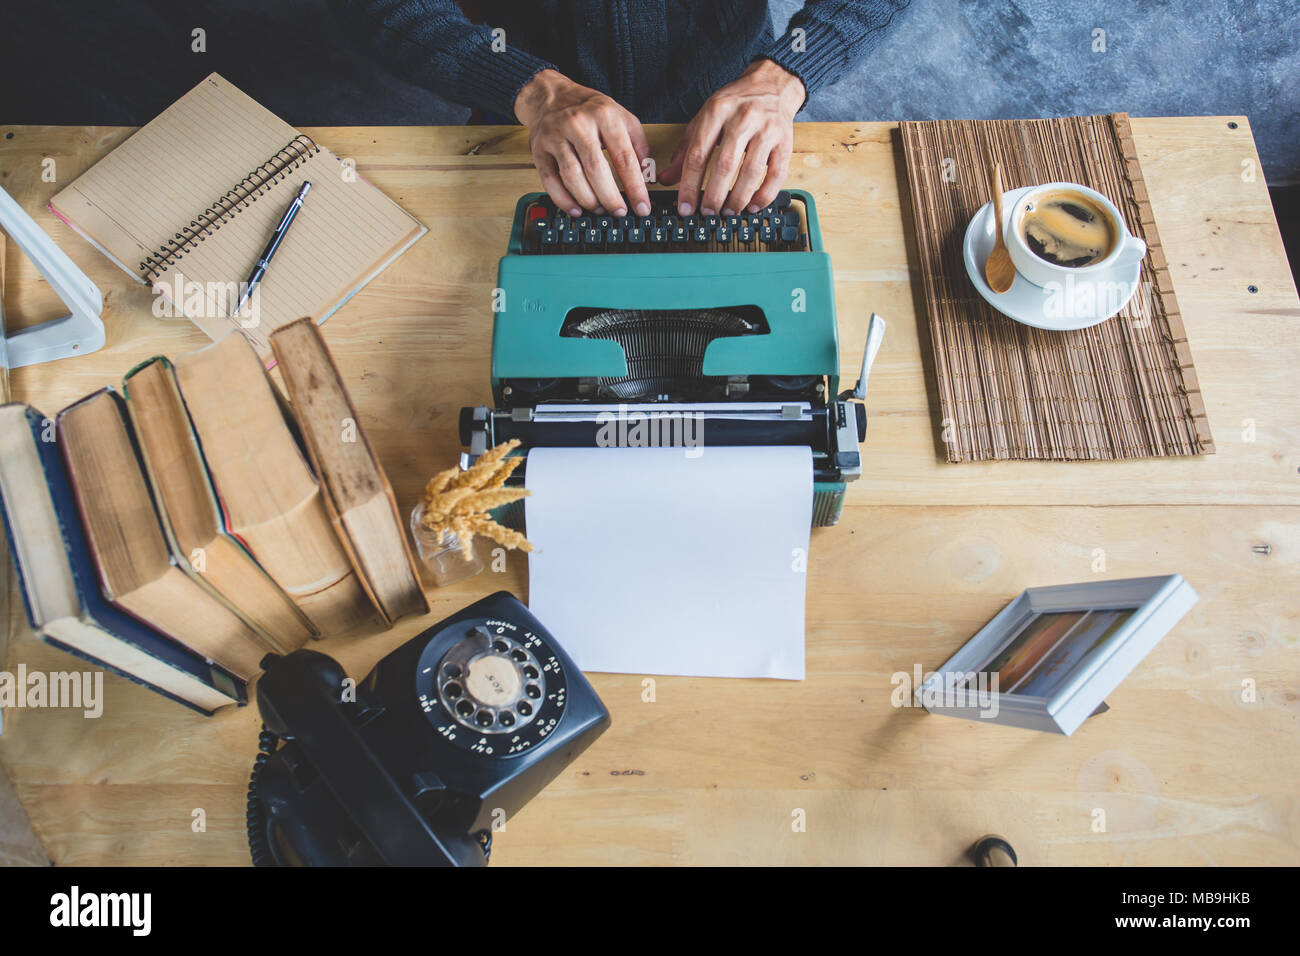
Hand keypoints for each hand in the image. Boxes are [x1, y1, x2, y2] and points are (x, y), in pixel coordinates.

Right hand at [514, 69, 652, 216]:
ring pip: (573, 177)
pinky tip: (576, 209)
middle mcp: (578, 124)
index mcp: (604, 115)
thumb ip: (639, 146)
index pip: (624, 158)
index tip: (642, 207)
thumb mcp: (622, 117)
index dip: (635, 187)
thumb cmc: (590, 111)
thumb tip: (647, 178)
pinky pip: (550, 181)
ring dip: (589, 200)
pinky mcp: (539, 150)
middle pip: (596, 170)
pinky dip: (563, 200)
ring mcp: (556, 137)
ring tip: (600, 209)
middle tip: (620, 212)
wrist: (552, 96)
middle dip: (610, 198)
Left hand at [660, 59, 803, 216]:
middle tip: (706, 214)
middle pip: (725, 165)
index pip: (698, 154)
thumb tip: (666, 179)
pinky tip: (752, 207)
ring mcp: (767, 130)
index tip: (685, 207)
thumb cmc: (735, 104)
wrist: (772, 84)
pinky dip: (764, 195)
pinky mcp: (785, 142)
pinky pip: (777, 174)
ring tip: (727, 213)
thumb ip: (685, 149)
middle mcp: (743, 118)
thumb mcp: (705, 119)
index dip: (689, 185)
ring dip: (737, 199)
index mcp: (717, 111)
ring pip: (751, 172)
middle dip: (713, 196)